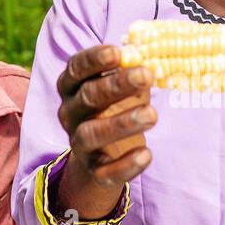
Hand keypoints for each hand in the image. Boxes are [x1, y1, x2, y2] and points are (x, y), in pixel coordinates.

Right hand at [55, 44, 156, 219]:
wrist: (106, 155)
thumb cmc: (116, 107)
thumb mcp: (123, 86)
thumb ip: (134, 71)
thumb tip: (155, 56)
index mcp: (72, 86)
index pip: (76, 68)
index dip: (94, 60)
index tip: (117, 53)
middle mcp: (69, 113)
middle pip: (87, 97)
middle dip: (117, 85)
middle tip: (146, 75)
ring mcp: (78, 142)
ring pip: (91, 134)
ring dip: (121, 123)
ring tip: (152, 114)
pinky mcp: (93, 170)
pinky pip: (104, 172)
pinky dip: (125, 165)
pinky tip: (147, 154)